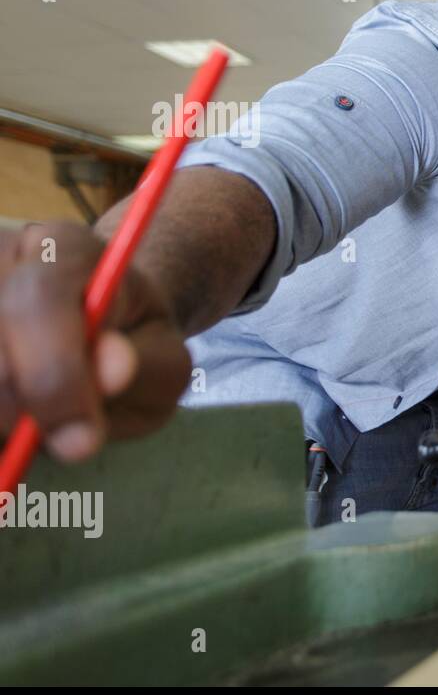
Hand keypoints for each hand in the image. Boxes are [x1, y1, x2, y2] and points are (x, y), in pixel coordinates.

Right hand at [0, 222, 190, 461]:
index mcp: (65, 249)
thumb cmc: (133, 348)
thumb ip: (146, 367)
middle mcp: (0, 255)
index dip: (53, 376)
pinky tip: (8, 426)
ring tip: (24, 428)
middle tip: (42, 446)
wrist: (103, 332)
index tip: (80, 439)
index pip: (39, 301)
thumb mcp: (163, 362)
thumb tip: (112, 371)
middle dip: (14, 407)